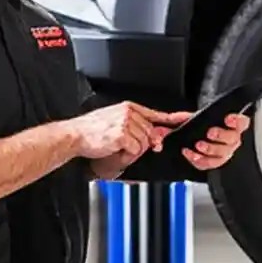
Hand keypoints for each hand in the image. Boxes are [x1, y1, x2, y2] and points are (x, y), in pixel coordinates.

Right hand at [66, 101, 188, 159]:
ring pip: (144, 143)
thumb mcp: (115, 123)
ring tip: (115, 147)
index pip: (156, 113)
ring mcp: (126, 122)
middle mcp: (129, 112)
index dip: (173, 117)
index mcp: (128, 108)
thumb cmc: (91, 131)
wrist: (74, 135)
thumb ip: (136, 128)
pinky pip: (135, 150)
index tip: (187, 118)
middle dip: (142, 144)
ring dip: (131, 151)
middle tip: (124, 146)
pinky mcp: (122, 134)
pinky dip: (126, 154)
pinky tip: (114, 149)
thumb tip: (156, 138)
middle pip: (150, 133)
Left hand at [181, 112, 249, 169]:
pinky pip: (208, 164)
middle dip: (221, 136)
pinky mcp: (213, 162)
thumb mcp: (193, 117)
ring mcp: (223, 153)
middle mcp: (230, 140)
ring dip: (210, 150)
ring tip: (198, 145)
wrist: (192, 138)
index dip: (237, 121)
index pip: (242, 123)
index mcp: (231, 126)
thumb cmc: (198, 126)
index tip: (227, 119)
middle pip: (232, 140)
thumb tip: (172, 119)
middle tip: (210, 132)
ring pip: (222, 155)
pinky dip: (199, 160)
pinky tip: (190, 154)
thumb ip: (184, 116)